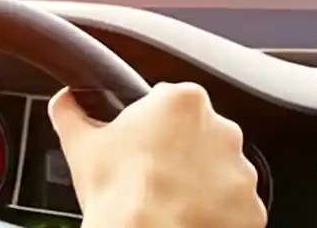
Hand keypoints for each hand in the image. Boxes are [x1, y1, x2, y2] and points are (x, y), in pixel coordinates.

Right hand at [49, 82, 265, 227]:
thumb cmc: (116, 194)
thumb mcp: (80, 144)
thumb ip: (71, 110)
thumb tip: (65, 101)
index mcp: (183, 102)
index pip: (169, 101)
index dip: (151, 124)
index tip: (141, 145)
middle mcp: (222, 130)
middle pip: (199, 135)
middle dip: (180, 153)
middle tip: (152, 176)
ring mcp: (241, 172)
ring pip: (220, 171)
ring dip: (200, 183)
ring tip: (170, 203)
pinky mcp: (251, 209)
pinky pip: (235, 208)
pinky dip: (217, 215)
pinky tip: (188, 220)